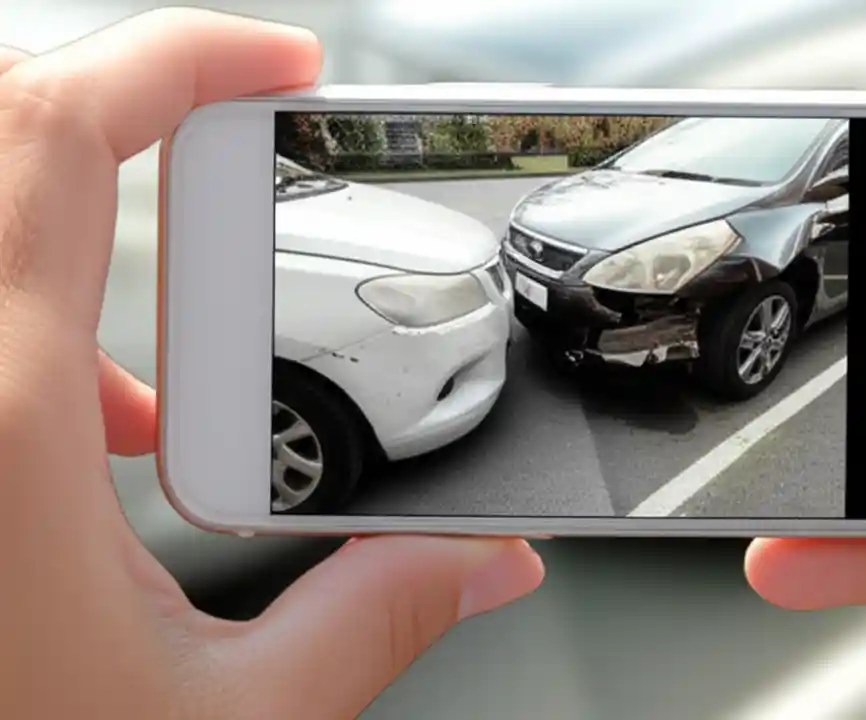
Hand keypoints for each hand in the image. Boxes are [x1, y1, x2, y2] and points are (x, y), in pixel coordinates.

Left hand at [0, 10, 542, 718]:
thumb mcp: (231, 718)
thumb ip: (373, 617)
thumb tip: (484, 562)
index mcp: (3, 412)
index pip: (67, 135)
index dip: (180, 55)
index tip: (277, 66)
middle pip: (1, 127)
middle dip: (123, 102)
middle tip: (229, 151)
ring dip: (73, 206)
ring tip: (172, 327)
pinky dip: (38, 299)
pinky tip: (104, 420)